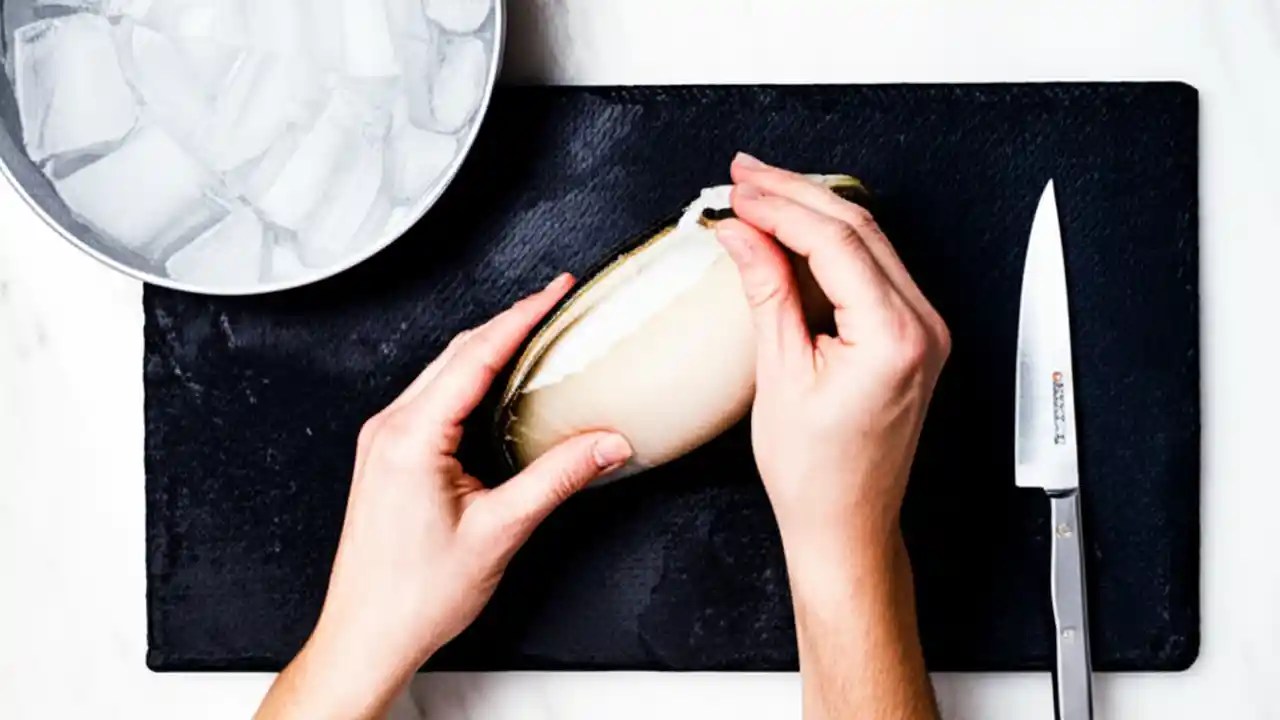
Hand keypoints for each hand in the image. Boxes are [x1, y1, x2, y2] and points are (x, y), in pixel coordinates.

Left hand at [256, 275, 632, 719]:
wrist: (367, 634)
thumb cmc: (414, 595)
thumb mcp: (500, 531)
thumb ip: (557, 478)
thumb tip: (604, 445)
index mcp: (412, 437)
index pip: (476, 355)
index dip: (521, 317)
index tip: (553, 292)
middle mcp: (390, 429)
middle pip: (457, 353)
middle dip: (508, 321)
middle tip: (552, 302)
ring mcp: (383, 441)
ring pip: (442, 372)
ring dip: (488, 347)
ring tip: (532, 333)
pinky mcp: (387, 456)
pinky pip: (432, 398)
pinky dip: (469, 378)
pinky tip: (495, 384)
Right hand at [715, 154, 946, 719]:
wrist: (847, 524)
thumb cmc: (817, 476)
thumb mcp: (779, 375)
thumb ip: (766, 292)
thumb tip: (742, 235)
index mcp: (895, 337)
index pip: (836, 241)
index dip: (781, 206)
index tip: (739, 192)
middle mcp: (923, 326)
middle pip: (860, 228)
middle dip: (796, 194)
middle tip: (744, 175)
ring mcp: (924, 329)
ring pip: (869, 241)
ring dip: (813, 211)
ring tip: (760, 192)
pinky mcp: (913, 336)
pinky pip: (873, 268)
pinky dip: (830, 244)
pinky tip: (792, 232)